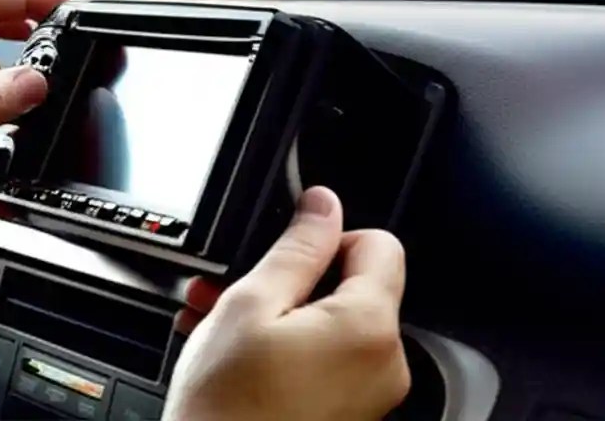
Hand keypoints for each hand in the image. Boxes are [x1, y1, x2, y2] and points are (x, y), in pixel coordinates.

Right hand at [165, 187, 409, 420]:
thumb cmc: (226, 415)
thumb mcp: (250, 307)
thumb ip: (297, 248)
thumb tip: (323, 205)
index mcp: (370, 327)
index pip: (381, 244)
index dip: (331, 237)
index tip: (289, 249)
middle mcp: (384, 364)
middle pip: (355, 288)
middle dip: (294, 281)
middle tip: (236, 288)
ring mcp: (369, 397)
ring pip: (332, 327)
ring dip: (281, 315)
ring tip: (221, 322)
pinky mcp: (348, 419)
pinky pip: (326, 365)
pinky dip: (287, 351)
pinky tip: (237, 356)